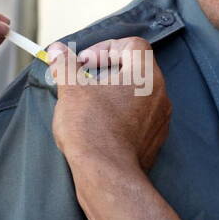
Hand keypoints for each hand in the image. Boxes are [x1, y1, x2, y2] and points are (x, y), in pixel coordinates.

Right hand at [47, 37, 169, 173]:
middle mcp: (160, 94)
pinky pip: (140, 116)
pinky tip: (100, 125)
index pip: (133, 44)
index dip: (106, 47)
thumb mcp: (71, 89)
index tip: (84, 63)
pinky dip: (121, 113)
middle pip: (136, 67)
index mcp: (146, 75)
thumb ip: (65, 64)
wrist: (106, 175)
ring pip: (138, 93)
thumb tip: (57, 50)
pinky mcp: (155, 139)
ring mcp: (160, 118)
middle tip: (82, 81)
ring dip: (114, 91)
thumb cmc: (90, 128)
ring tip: (88, 104)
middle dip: (106, 69)